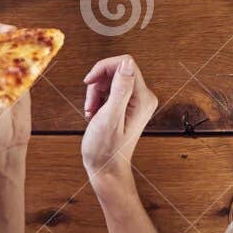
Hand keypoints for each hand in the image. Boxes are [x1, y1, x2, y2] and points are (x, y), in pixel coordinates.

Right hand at [81, 55, 156, 185]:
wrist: (107, 169)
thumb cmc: (106, 150)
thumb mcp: (110, 118)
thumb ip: (120, 89)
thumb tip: (126, 64)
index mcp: (142, 98)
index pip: (125, 63)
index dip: (103, 68)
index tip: (89, 82)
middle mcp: (143, 97)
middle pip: (116, 71)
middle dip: (98, 84)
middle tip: (90, 104)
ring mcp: (136, 102)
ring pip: (110, 81)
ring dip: (95, 93)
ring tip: (91, 112)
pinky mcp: (127, 106)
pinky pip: (110, 91)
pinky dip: (98, 99)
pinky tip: (94, 114)